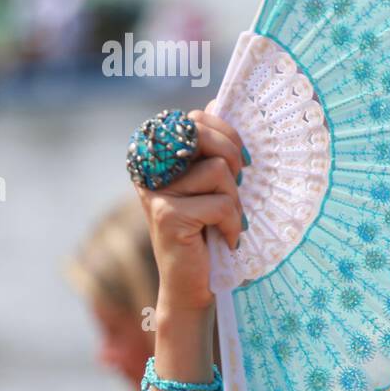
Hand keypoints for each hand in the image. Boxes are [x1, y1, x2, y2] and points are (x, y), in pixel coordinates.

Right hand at [134, 104, 246, 313]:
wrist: (192, 286)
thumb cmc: (207, 232)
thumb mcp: (211, 185)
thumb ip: (210, 150)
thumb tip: (215, 104)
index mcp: (156, 157)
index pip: (194, 120)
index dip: (226, 133)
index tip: (240, 162)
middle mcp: (149, 170)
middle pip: (203, 135)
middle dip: (234, 158)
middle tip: (240, 187)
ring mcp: (155, 193)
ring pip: (219, 172)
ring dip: (235, 201)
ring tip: (225, 221)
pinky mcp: (167, 216)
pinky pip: (221, 204)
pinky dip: (233, 223)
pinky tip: (225, 238)